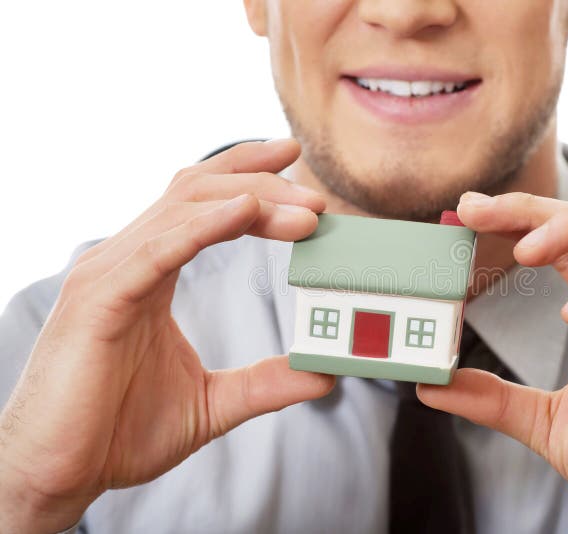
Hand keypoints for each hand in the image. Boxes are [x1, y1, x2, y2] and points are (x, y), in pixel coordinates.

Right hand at [0, 140, 335, 532]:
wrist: (59, 475)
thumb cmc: (118, 433)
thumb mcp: (212, 402)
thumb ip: (265, 383)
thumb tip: (324, 376)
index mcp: (151, 272)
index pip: (202, 203)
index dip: (249, 178)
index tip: (296, 169)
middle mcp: (128, 261)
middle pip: (199, 192)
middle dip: (262, 183)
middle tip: (317, 197)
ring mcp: (110, 276)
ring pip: (184, 209)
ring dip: (251, 202)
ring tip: (305, 214)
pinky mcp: (99, 301)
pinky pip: (157, 251)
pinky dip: (204, 227)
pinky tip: (246, 213)